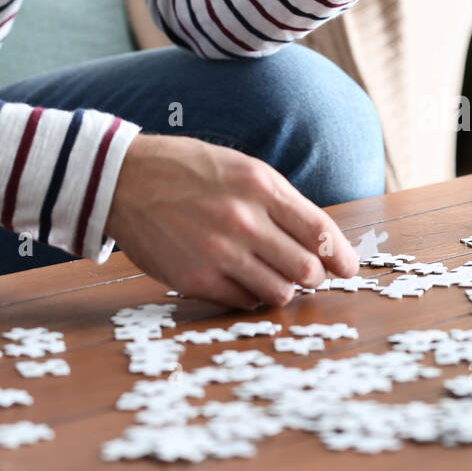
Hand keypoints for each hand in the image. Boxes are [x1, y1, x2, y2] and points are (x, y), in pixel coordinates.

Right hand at [105, 134, 358, 309]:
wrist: (123, 180)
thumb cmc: (187, 171)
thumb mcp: (241, 169)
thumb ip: (281, 202)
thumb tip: (321, 242)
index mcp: (259, 185)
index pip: (319, 231)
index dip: (340, 255)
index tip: (347, 267)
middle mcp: (243, 219)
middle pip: (306, 269)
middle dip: (313, 274)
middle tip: (305, 271)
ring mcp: (219, 252)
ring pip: (279, 292)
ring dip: (282, 287)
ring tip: (271, 275)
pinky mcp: (196, 278)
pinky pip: (244, 301)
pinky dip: (250, 295)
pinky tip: (241, 278)